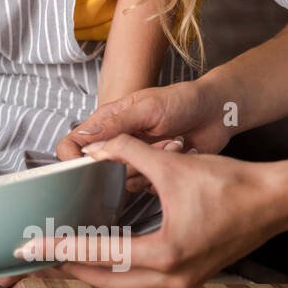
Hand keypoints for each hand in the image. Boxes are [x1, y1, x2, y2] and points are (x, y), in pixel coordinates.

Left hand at [19, 135, 287, 287]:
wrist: (279, 200)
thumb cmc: (233, 183)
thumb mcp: (172, 164)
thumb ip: (128, 152)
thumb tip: (93, 149)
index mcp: (166, 253)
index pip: (98, 254)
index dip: (59, 249)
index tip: (29, 247)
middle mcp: (172, 276)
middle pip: (105, 281)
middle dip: (67, 269)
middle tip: (33, 258)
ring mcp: (182, 281)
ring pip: (122, 283)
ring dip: (89, 270)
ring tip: (57, 256)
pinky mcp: (189, 274)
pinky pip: (139, 277)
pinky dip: (113, 267)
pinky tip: (96, 251)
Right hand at [57, 79, 231, 191]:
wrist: (217, 113)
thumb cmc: (183, 101)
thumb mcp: (147, 108)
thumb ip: (116, 125)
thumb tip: (86, 141)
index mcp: (107, 121)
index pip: (72, 143)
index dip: (71, 157)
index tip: (84, 166)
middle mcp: (117, 141)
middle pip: (97, 167)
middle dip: (124, 161)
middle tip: (148, 145)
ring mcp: (135, 157)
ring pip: (123, 179)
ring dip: (151, 163)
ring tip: (171, 142)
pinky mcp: (154, 171)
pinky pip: (146, 186)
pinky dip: (164, 172)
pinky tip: (177, 152)